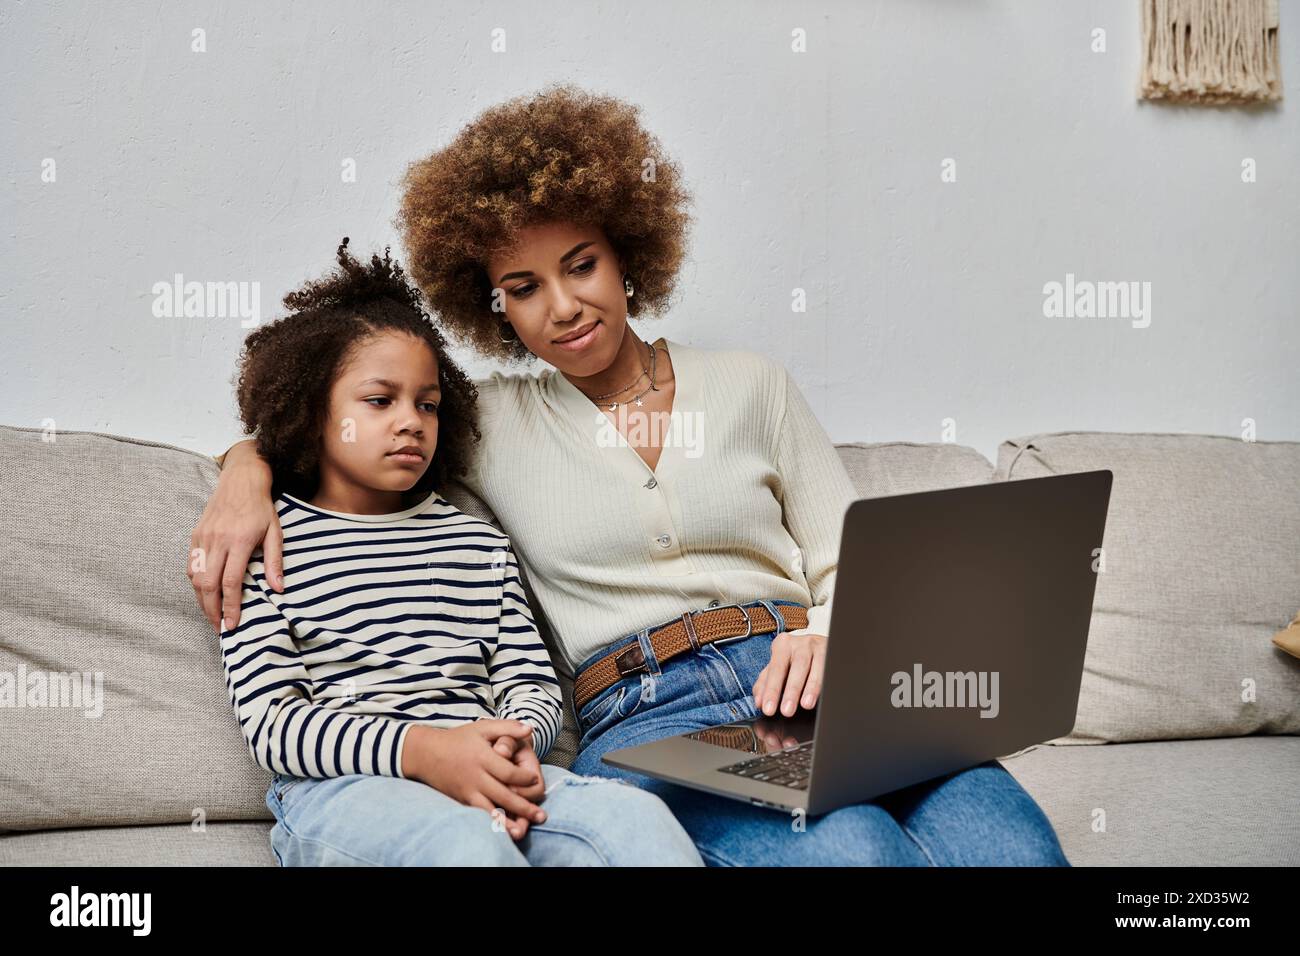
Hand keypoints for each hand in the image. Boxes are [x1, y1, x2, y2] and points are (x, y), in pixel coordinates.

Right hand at [189, 440, 282, 631]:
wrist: (241, 480)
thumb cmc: (261, 508)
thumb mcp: (275, 532)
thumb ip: (274, 561)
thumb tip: (278, 589)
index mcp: (239, 541)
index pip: (230, 582)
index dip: (230, 607)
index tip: (233, 624)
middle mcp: (217, 540)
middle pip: (208, 585)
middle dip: (212, 611)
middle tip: (220, 628)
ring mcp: (203, 538)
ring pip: (195, 578)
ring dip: (202, 600)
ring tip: (212, 615)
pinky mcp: (195, 535)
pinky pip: (190, 566)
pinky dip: (195, 584)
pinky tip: (204, 594)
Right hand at [401, 721, 546, 836]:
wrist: (426, 753)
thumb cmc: (458, 739)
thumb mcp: (483, 728)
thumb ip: (507, 727)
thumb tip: (530, 729)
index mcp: (483, 757)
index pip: (508, 772)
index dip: (524, 778)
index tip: (536, 779)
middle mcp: (475, 777)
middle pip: (503, 794)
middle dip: (523, 806)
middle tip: (541, 816)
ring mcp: (467, 790)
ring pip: (490, 809)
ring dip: (507, 822)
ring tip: (521, 832)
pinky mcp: (462, 800)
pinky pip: (478, 814)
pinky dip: (490, 822)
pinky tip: (502, 831)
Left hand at [751, 632, 825, 716]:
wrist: (815, 644)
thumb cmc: (792, 659)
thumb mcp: (777, 667)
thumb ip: (765, 684)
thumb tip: (759, 701)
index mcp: (783, 645)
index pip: (776, 669)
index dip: (771, 690)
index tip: (768, 709)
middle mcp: (801, 644)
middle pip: (797, 666)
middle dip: (791, 690)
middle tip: (787, 711)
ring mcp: (820, 647)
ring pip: (817, 667)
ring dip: (811, 688)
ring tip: (806, 705)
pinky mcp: (833, 653)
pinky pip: (831, 668)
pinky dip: (827, 683)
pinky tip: (825, 695)